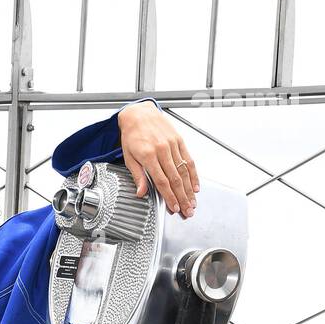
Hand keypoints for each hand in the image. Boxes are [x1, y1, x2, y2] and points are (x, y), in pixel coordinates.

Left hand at [118, 101, 198, 217]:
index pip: (162, 182)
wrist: (139, 113)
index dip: (169, 197)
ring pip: (184, 171)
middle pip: (175, 179)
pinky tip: (195, 185)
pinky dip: (194, 174)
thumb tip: (141, 193)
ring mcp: (172, 144)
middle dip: (183, 198)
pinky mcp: (179, 140)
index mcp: (148, 156)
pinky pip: (189, 159)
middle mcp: (162, 150)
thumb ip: (137, 176)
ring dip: (189, 189)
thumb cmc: (132, 135)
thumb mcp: (129, 157)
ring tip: (193, 202)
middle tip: (188, 211)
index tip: (174, 208)